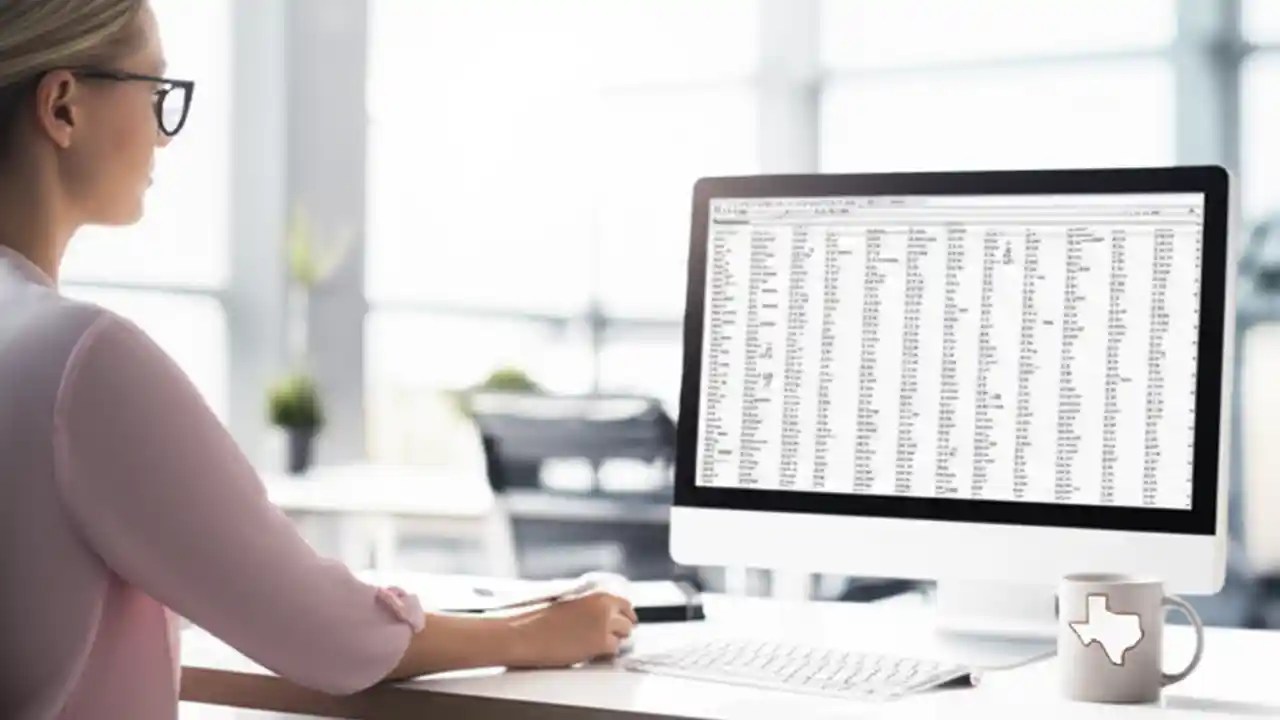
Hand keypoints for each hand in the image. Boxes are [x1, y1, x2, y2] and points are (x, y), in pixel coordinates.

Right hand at [507, 592, 637, 667]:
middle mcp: (605, 608)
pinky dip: (605, 653)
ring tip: (596, 646)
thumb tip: (603, 619)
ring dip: (613, 641)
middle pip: (628, 622)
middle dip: (620, 630)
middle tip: (609, 637)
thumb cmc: (541, 620)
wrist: (528, 634)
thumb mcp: (571, 605)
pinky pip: (613, 650)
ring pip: (624, 636)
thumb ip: (591, 610)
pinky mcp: (600, 643)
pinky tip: (591, 653)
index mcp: (597, 597)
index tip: (623, 622)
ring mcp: (605, 626)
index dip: (624, 616)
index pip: (625, 605)